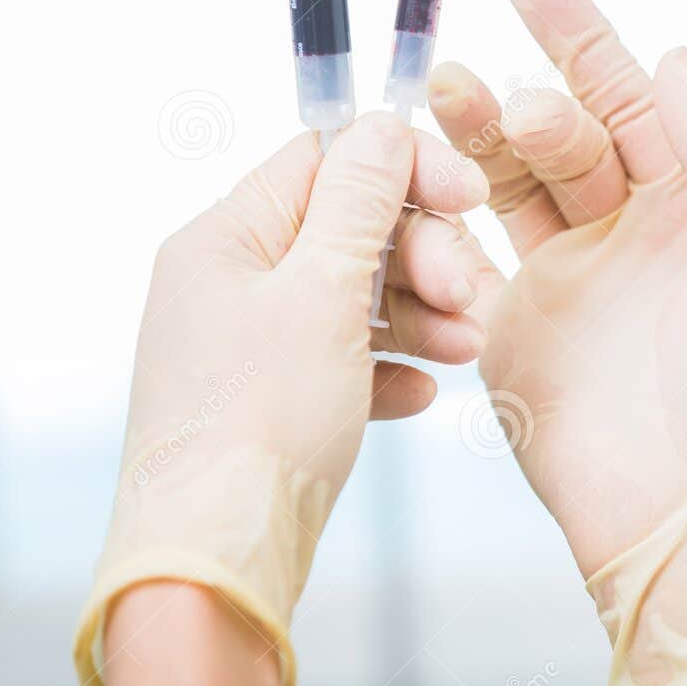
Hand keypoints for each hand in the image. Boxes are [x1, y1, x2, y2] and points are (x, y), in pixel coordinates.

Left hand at [74, 111, 490, 685]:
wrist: (215, 558)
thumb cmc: (258, 422)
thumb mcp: (321, 296)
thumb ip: (359, 205)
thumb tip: (381, 128)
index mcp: (225, 239)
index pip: (323, 162)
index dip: (403, 171)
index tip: (471, 196)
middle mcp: (229, 282)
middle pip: (345, 233)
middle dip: (419, 257)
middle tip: (468, 294)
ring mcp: (247, 346)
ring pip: (350, 301)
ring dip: (418, 316)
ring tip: (469, 348)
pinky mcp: (269, 403)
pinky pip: (340, 364)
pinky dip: (388, 370)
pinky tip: (423, 395)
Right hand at [429, 0, 686, 685]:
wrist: (680, 512)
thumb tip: (675, 52)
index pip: (625, 94)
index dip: (575, 30)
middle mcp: (628, 232)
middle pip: (559, 130)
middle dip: (516, 95)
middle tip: (486, 97)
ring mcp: (566, 277)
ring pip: (505, 179)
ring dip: (468, 134)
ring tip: (434, 103)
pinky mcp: (510, 325)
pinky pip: (467, 248)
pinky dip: (443, 210)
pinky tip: (424, 182)